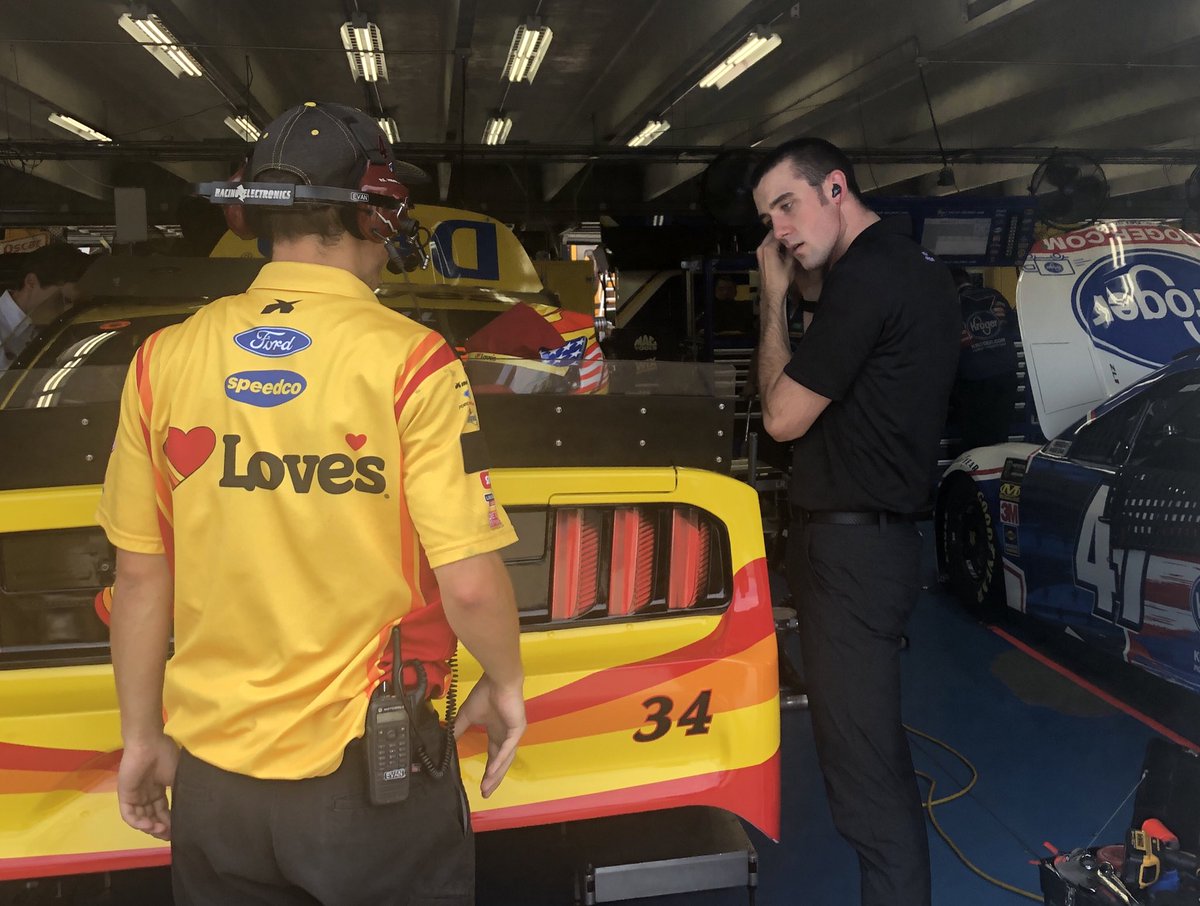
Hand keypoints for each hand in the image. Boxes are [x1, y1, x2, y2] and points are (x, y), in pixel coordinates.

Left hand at [117, 734, 178, 840]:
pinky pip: (129, 815)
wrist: (149, 743)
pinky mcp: (125, 796)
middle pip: (152, 817)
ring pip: (141, 818)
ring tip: (161, 830)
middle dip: (161, 828)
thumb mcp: (178, 777)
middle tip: (170, 835)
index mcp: (159, 789)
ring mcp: (135, 796)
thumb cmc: (166, 756)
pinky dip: (138, 822)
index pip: (163, 811)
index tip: (178, 831)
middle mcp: (146, 794)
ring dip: (151, 827)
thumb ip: (180, 793)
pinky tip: (149, 825)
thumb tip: (190, 809)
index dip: (170, 822)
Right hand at [454, 674, 525, 797]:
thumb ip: (458, 730)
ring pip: (505, 759)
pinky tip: (493, 770)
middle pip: (501, 763)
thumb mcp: (467, 716)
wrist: (498, 680)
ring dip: (496, 773)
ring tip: (487, 786)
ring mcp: (513, 734)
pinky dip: (500, 760)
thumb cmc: (486, 694)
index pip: (493, 757)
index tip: (480, 787)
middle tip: (485, 794)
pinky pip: (508, 748)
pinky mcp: (517, 729)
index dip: (488, 772)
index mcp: (497, 733)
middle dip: (493, 779)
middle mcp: (507, 736)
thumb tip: (445, 741)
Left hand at [756, 230, 794, 310]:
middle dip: (781, 233)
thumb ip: (791, 249)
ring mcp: (759, 252)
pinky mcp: (760, 257)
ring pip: (769, 240)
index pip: (778, 232)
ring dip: (778, 239)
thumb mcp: (790, 262)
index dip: (787, 230)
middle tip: (792, 232)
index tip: (795, 228)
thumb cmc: (782, 279)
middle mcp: (761, 248)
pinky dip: (774, 245)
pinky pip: (768, 246)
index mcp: (768, 247)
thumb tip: (794, 240)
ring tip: (789, 239)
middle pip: (772, 234)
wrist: (772, 292)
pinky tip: (783, 247)